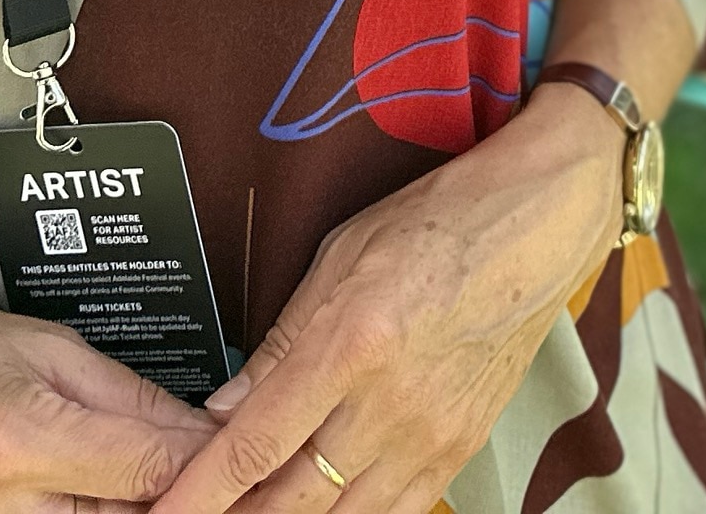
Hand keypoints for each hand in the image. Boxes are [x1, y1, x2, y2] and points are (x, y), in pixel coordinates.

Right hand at [0, 299, 219, 512]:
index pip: (153, 470)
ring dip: (138, 504)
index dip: (209, 461)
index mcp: (23, 439)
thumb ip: (130, 398)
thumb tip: (206, 430)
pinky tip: (109, 489)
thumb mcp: (48, 348)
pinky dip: (94, 510)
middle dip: (178, 494)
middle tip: (218, 472)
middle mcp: (3, 509)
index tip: (241, 445)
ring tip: (154, 473)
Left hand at [153, 86, 627, 512]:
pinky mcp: (461, 449)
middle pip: (293, 500)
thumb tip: (227, 409)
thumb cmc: (443, 222)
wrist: (542, 226)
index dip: (199, 493)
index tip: (163, 513)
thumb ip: (281, 342)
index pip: (255, 444)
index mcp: (354, 345)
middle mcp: (393, 404)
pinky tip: (325, 509)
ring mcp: (433, 435)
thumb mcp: (341, 257)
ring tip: (254, 511)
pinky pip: (397, 512)